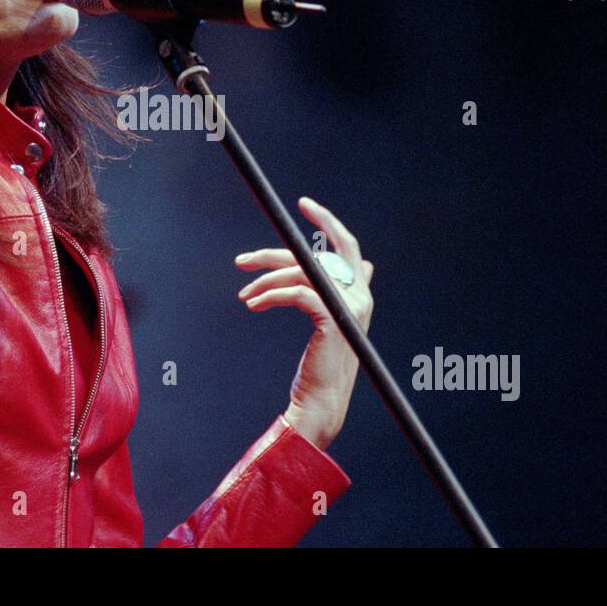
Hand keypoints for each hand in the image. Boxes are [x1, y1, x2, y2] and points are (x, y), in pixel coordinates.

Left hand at [235, 197, 373, 449]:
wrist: (321, 401)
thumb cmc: (322, 363)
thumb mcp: (335, 320)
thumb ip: (346, 291)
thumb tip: (365, 264)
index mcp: (360, 291)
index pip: (346, 244)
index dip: (327, 221)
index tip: (304, 205)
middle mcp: (359, 295)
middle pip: (311, 257)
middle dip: (272, 255)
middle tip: (241, 261)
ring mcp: (347, 307)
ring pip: (298, 274)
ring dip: (264, 282)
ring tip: (245, 297)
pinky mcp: (331, 319)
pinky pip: (294, 294)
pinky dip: (270, 296)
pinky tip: (254, 305)